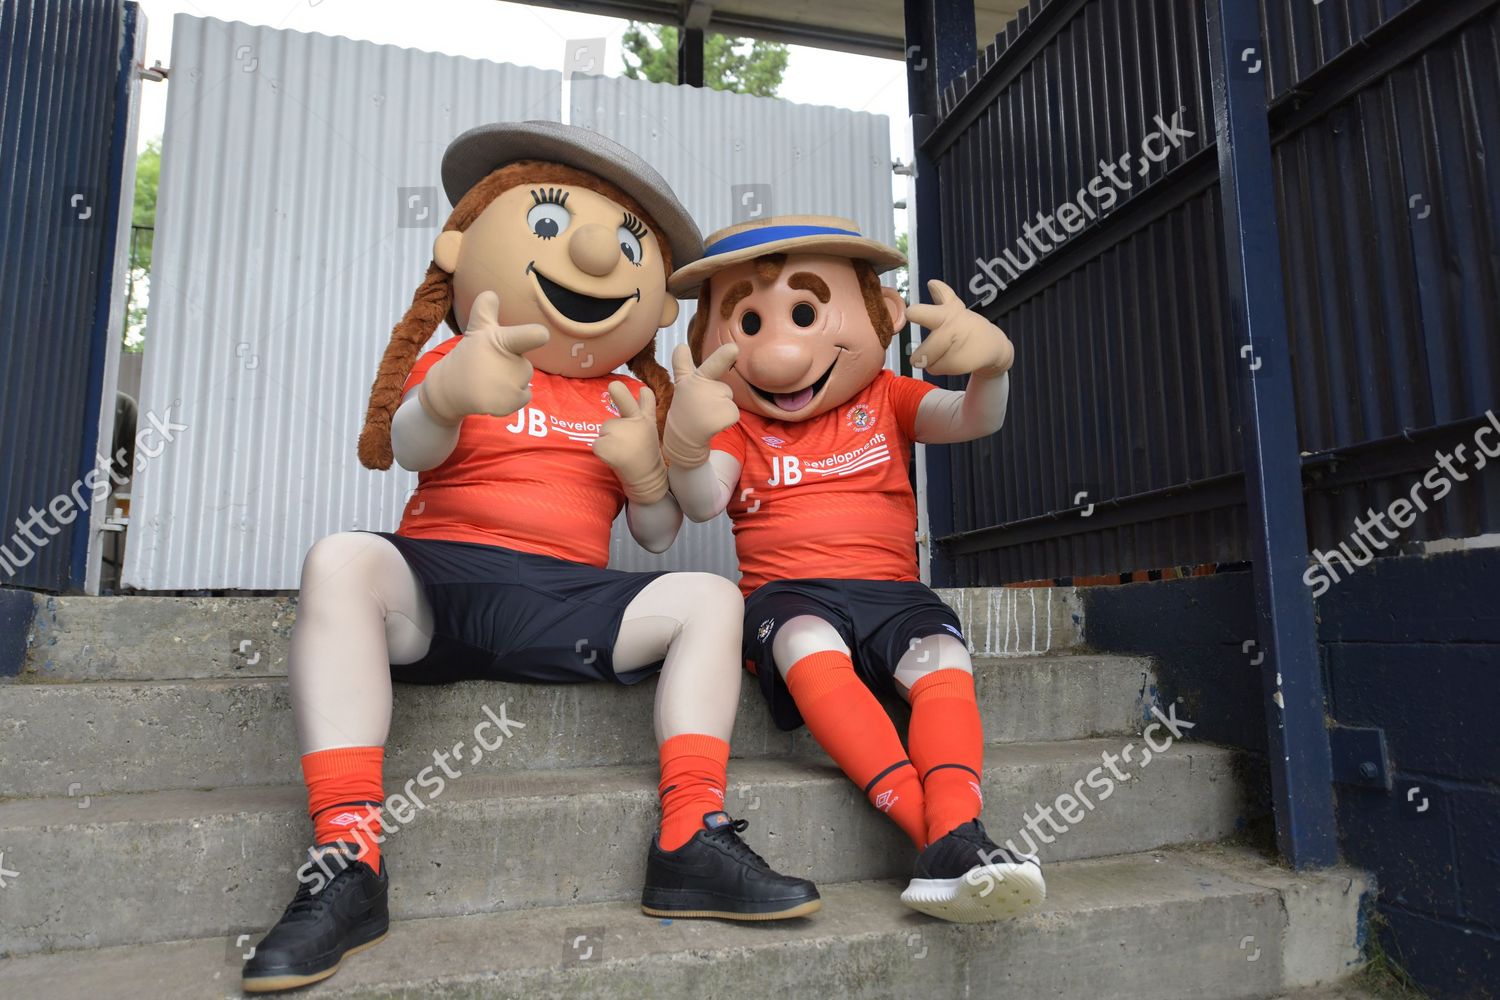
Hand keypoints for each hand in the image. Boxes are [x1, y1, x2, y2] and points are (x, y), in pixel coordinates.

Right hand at [418, 291, 549, 423]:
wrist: (448, 390)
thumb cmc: (468, 357)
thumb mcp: (477, 331)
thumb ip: (486, 311)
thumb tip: (490, 292)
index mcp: (501, 340)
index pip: (528, 335)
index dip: (537, 335)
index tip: (542, 334)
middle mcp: (508, 360)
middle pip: (525, 364)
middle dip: (510, 367)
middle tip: (487, 369)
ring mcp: (509, 383)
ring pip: (524, 379)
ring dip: (511, 382)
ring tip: (488, 381)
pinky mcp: (509, 403)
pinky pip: (525, 396)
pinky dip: (512, 398)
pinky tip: (493, 394)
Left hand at [592, 382, 668, 504]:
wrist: (647, 482)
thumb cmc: (645, 457)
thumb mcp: (649, 432)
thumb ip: (643, 411)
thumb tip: (643, 390)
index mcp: (646, 421)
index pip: (647, 402)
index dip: (644, 395)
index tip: (643, 389)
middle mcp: (636, 424)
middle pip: (624, 403)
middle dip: (618, 392)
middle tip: (613, 385)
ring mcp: (622, 435)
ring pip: (604, 429)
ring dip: (608, 440)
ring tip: (622, 452)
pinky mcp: (608, 446)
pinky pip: (597, 444)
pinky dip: (602, 452)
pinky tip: (615, 460)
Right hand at [662, 343, 740, 468]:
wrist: (684, 441)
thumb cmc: (687, 409)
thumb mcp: (683, 386)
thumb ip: (683, 365)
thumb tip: (681, 345)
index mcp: (689, 381)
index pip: (685, 366)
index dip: (688, 356)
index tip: (683, 346)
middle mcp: (697, 390)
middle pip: (724, 388)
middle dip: (718, 397)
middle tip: (702, 408)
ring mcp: (709, 404)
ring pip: (729, 400)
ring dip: (722, 409)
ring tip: (705, 416)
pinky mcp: (721, 417)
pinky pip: (734, 414)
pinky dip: (726, 421)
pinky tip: (712, 425)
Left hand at [906, 279, 1013, 377]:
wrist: (992, 346)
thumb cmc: (967, 326)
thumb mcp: (956, 308)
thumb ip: (942, 296)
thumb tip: (931, 282)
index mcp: (947, 314)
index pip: (931, 312)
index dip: (919, 313)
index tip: (910, 313)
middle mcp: (951, 330)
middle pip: (925, 352)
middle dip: (920, 357)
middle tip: (919, 357)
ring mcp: (955, 349)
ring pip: (927, 362)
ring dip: (931, 360)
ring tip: (945, 352)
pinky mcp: (959, 364)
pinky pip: (934, 369)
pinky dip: (939, 367)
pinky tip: (953, 359)